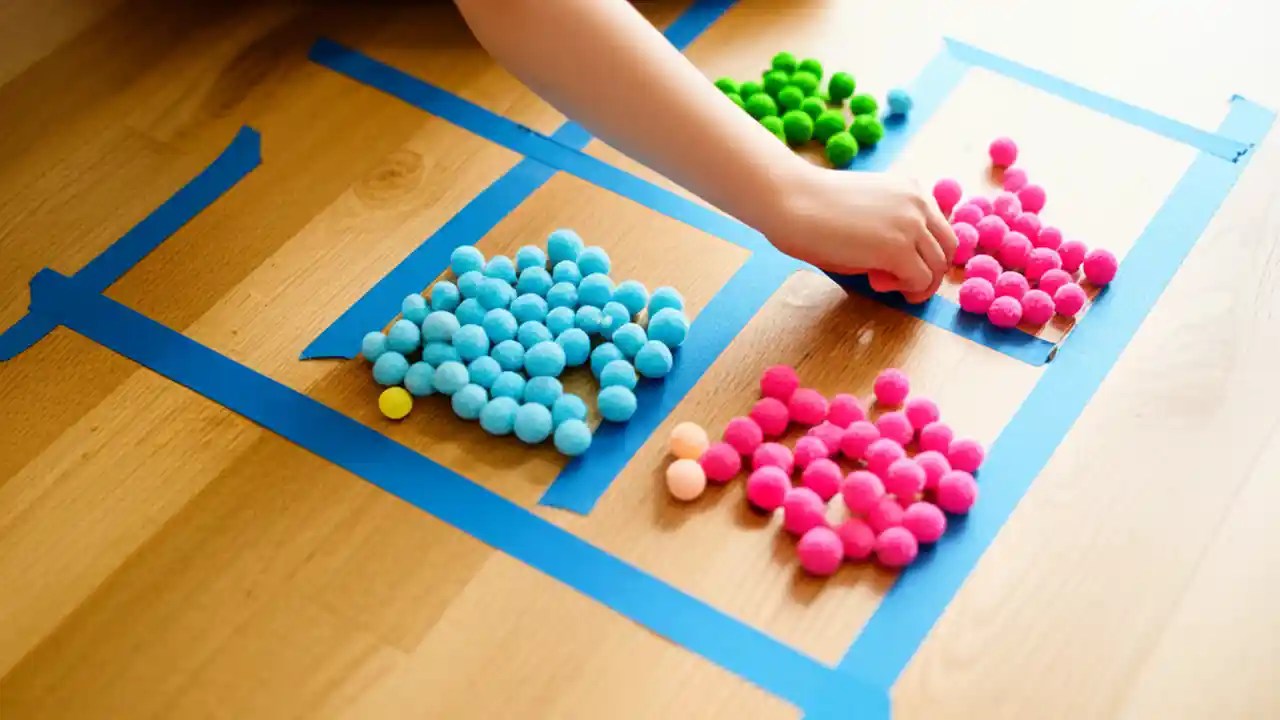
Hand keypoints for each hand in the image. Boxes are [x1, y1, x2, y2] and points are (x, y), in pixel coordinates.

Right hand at [759, 164, 956, 303]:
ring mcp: (911, 225)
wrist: (789, 200)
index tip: (893, 259)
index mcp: (911, 188)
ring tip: (880, 280)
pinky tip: (873, 279)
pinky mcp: (899, 249)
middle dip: (927, 271)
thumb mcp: (864, 211)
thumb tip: (900, 263)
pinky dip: (902, 288)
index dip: (922, 252)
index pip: (940, 228)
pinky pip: (920, 280)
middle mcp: (919, 203)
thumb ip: (890, 228)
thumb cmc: (813, 207)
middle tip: (894, 280)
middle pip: (948, 249)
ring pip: (938, 268)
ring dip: (914, 282)